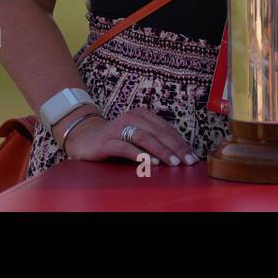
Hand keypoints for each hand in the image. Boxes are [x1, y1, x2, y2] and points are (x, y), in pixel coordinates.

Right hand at [63, 106, 197, 166]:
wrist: (84, 138)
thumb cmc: (117, 139)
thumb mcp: (138, 136)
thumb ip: (155, 141)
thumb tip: (180, 155)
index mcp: (142, 114)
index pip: (166, 128)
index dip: (181, 142)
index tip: (193, 156)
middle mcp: (131, 117)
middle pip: (158, 132)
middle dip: (176, 148)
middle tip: (188, 161)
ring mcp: (117, 128)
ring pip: (144, 137)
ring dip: (161, 150)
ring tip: (173, 163)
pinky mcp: (106, 141)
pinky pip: (125, 147)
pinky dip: (139, 155)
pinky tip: (150, 163)